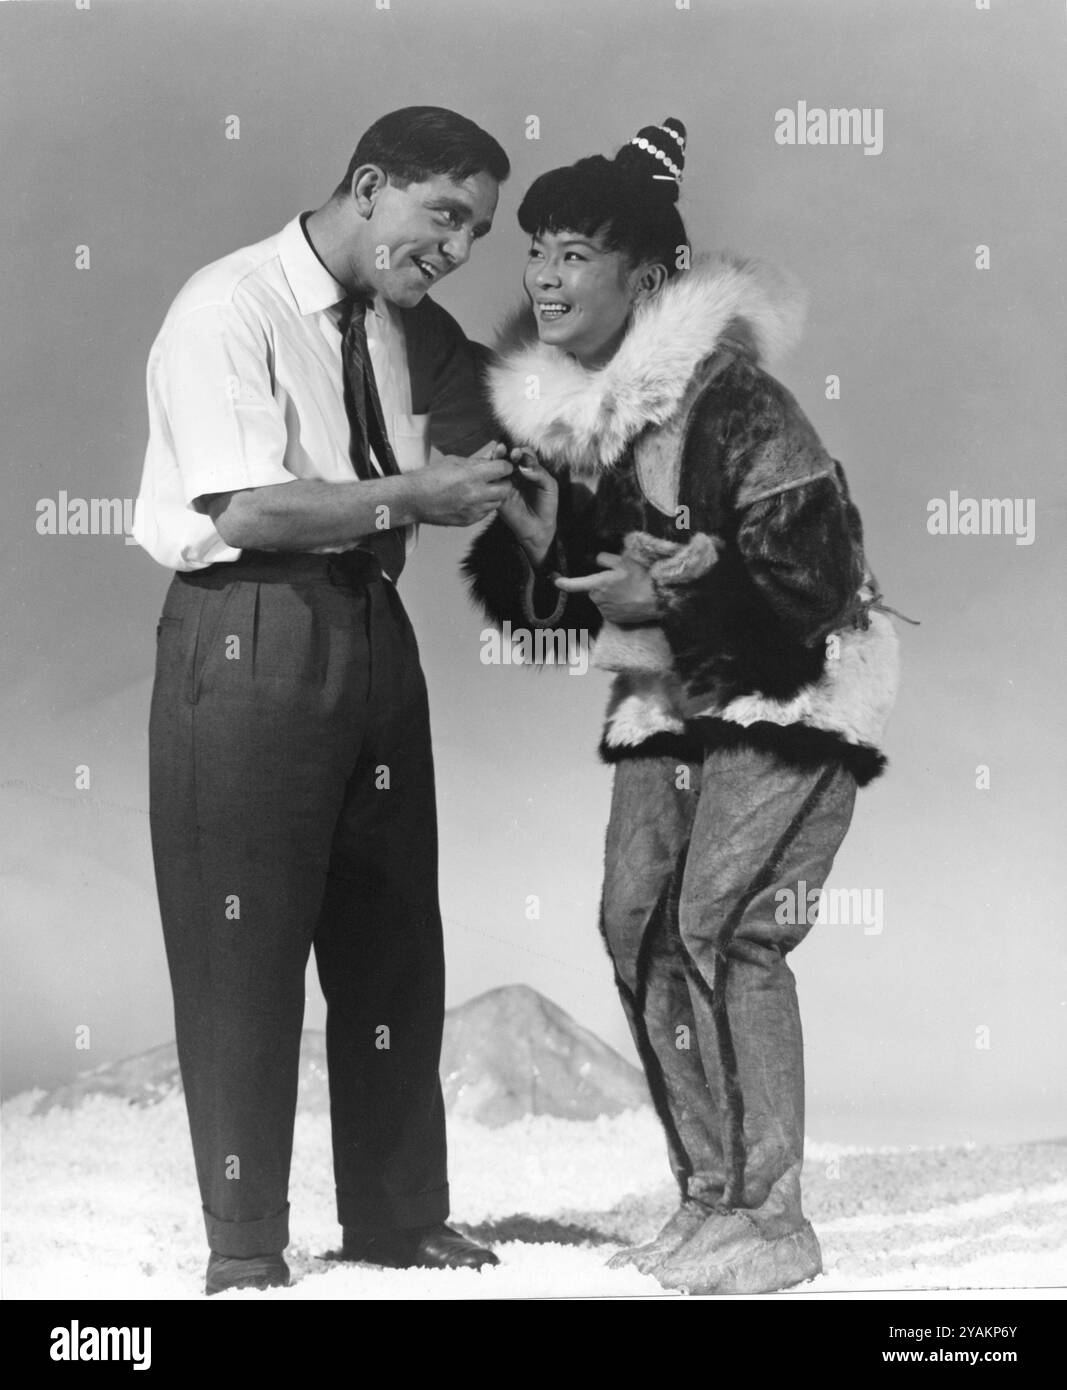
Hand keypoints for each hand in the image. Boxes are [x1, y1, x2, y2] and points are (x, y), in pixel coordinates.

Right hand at [409, 442, 513, 526]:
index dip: (504, 466)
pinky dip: (483, 505)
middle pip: (506, 489)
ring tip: (481, 489)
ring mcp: (473, 510)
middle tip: (495, 479)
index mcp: (472, 475)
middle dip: (503, 482)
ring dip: (494, 495)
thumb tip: (492, 459)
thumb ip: (476, 462)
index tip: (500, 465)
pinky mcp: (469, 520)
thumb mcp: (454, 461)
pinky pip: (486, 512)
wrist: (413, 499)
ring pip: (498, 502)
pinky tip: (471, 499)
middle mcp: (476, 494)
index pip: (504, 469)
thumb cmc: (430, 477)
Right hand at [498, 447, 557, 566]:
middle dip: (505, 452)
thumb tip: (523, 466)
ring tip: (498, 455)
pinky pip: (491, 484)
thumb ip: (540, 473)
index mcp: (529, 469)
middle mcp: (516, 474)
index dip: (520, 452)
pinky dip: (491, 477)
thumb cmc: (546, 506)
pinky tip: (493, 474)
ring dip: (496, 460)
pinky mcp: (497, 495)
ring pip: (497, 468)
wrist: (538, 528)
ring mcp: (505, 483)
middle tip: (505, 451)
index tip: (518, 453)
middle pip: (507, 458)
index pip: (523, 454)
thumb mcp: (549, 486)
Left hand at [555, 551, 661, 623]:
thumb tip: (596, 559)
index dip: (564, 582)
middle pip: (593, 590)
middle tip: (620, 580)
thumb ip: (605, 559)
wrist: (657, 599)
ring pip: (601, 600)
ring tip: (627, 591)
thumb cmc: (640, 578)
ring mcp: (605, 611)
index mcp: (598, 584)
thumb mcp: (623, 561)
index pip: (575, 584)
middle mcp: (598, 600)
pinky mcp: (613, 620)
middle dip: (601, 585)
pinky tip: (628, 600)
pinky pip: (609, 610)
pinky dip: (615, 605)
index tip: (556, 581)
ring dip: (609, 595)